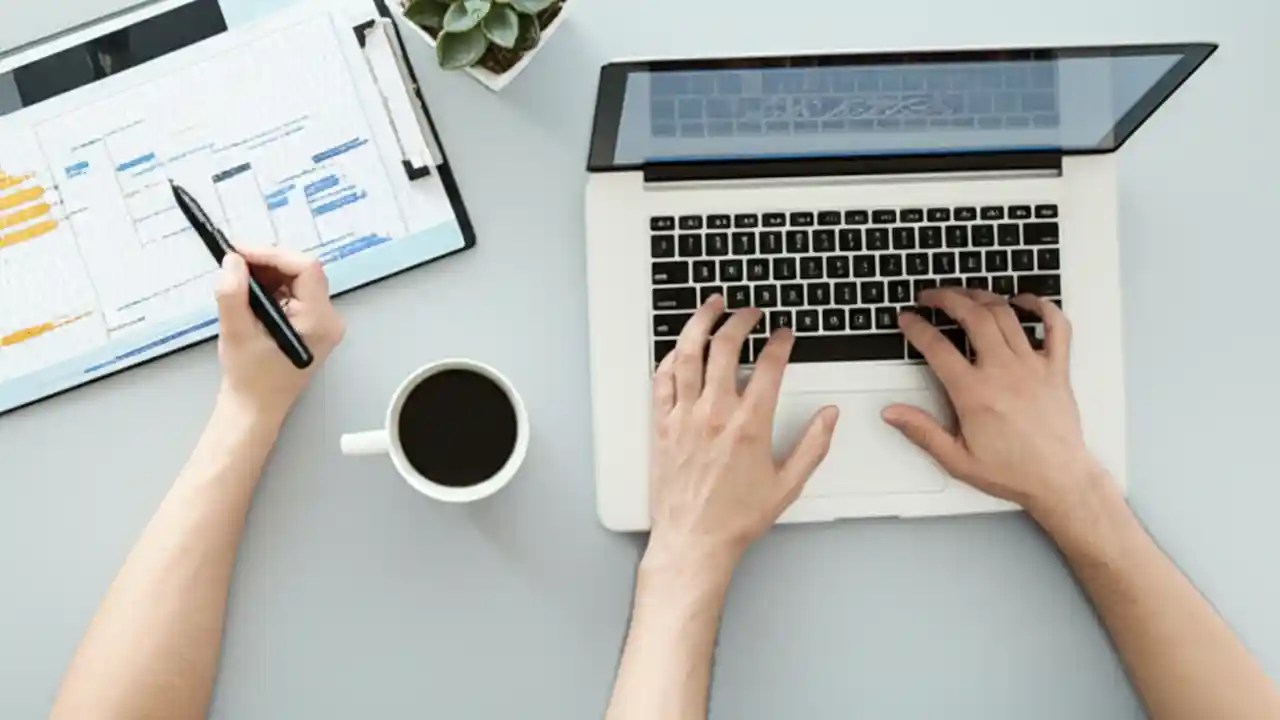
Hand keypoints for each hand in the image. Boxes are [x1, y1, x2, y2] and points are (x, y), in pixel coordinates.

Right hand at [214, 248, 344, 420]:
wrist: (255, 407)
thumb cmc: (249, 378)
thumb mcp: (235, 333)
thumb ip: (233, 294)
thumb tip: (233, 261)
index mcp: (319, 322)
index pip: (306, 269)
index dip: (272, 254)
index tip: (240, 253)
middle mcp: (329, 319)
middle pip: (303, 272)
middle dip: (268, 263)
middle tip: (234, 263)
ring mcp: (323, 322)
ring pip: (298, 280)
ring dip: (268, 275)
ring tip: (238, 280)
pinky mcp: (312, 324)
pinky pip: (296, 293)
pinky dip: (272, 287)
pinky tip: (250, 294)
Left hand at [647, 296, 838, 570]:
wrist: (694, 541)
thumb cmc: (737, 518)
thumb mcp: (789, 484)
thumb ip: (814, 445)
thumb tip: (830, 416)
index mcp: (750, 425)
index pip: (769, 366)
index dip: (780, 342)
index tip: (784, 334)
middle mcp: (715, 414)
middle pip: (725, 347)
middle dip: (741, 320)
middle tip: (750, 312)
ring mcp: (684, 417)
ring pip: (689, 354)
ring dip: (701, 323)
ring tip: (712, 306)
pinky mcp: (662, 426)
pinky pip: (662, 379)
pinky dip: (672, 357)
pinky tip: (681, 347)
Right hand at [883, 288, 1107, 522]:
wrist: (1059, 480)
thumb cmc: (1013, 472)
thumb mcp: (956, 459)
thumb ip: (922, 431)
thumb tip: (892, 413)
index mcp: (975, 394)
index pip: (937, 347)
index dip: (917, 327)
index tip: (907, 319)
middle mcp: (1004, 372)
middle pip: (973, 317)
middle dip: (947, 298)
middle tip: (931, 296)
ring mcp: (1033, 366)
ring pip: (1005, 315)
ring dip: (982, 297)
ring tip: (966, 294)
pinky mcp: (1057, 369)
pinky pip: (1055, 326)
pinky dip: (1041, 306)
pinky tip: (1024, 301)